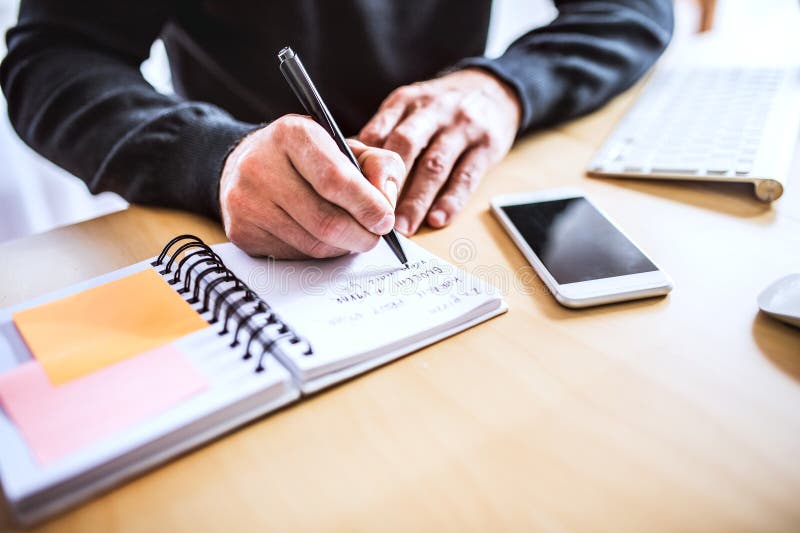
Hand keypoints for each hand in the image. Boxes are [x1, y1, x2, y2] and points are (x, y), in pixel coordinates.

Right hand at [219, 114, 403, 258]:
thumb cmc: (308, 158)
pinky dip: (316, 253)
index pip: (335, 179)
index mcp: (292, 134)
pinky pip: (294, 256)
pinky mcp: (241, 231)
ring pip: (312, 244)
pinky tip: (319, 237)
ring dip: (341, 247)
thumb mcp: (346, 147)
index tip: (385, 220)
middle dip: (360, 235)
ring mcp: (245, 201)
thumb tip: (387, 203)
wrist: (248, 165)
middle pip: (325, 221)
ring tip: (350, 235)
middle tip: (374, 236)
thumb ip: (379, 166)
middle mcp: (260, 165)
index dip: (367, 205)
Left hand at [359, 68, 520, 234]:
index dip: (363, 164)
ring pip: (435, 165)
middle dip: (388, 182)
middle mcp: (433, 110)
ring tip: (403, 227)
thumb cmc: (441, 108)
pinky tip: (437, 219)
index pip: (379, 132)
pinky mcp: (487, 145)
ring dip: (417, 199)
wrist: (494, 88)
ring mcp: (462, 127)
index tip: (351, 192)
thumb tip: (351, 169)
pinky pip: (467, 176)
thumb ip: (383, 133)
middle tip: (374, 214)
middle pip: (406, 146)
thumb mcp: (410, 107)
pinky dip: (451, 201)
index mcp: (407, 101)